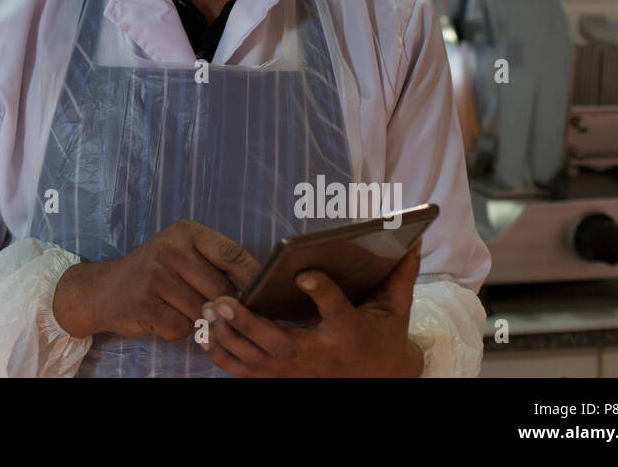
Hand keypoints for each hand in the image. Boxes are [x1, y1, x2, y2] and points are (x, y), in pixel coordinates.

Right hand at [52, 219, 260, 340]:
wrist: (105, 289)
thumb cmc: (155, 273)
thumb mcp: (182, 254)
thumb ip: (215, 265)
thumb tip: (258, 290)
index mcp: (186, 232)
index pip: (232, 254)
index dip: (253, 278)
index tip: (263, 295)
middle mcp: (170, 249)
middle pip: (220, 290)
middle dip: (223, 307)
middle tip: (213, 309)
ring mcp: (155, 276)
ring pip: (202, 312)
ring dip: (197, 319)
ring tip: (179, 308)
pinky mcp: (145, 304)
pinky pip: (181, 328)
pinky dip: (177, 330)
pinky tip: (163, 316)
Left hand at [201, 239, 425, 376]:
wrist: (379, 379)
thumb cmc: (382, 335)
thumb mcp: (395, 307)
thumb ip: (400, 274)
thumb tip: (413, 238)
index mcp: (350, 332)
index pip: (337, 311)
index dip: (322, 293)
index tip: (304, 273)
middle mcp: (320, 356)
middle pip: (281, 344)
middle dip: (249, 323)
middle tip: (222, 299)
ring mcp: (297, 372)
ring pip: (257, 360)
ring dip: (229, 336)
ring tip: (208, 309)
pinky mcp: (281, 379)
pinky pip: (246, 372)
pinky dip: (222, 355)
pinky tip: (203, 333)